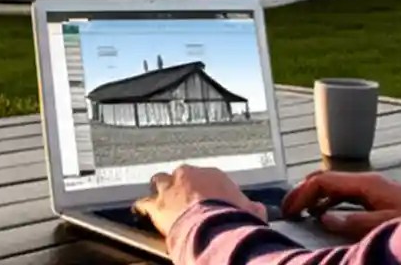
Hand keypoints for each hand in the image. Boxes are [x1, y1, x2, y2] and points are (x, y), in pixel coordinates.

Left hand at [133, 165, 267, 234]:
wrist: (214, 226)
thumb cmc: (233, 217)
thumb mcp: (250, 210)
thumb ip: (250, 207)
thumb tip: (258, 211)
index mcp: (212, 175)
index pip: (206, 177)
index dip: (205, 189)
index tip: (207, 198)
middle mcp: (188, 176)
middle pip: (179, 175)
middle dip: (180, 185)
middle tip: (182, 198)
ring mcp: (169, 189)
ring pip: (159, 182)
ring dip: (160, 192)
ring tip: (161, 201)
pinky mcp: (156, 205)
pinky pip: (144, 204)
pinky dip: (144, 209)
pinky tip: (142, 213)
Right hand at [281, 171, 400, 239]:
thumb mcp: (385, 225)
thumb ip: (353, 222)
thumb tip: (322, 218)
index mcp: (365, 182)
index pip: (323, 181)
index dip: (301, 194)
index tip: (289, 212)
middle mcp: (366, 180)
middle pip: (325, 178)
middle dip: (302, 192)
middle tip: (287, 211)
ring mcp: (372, 186)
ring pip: (333, 186)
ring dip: (314, 197)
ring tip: (300, 214)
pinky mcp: (378, 195)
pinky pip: (344, 194)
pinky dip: (328, 202)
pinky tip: (325, 215)